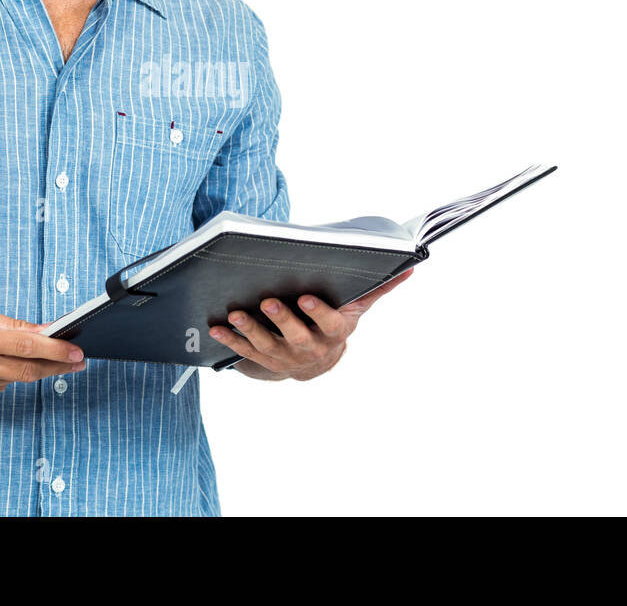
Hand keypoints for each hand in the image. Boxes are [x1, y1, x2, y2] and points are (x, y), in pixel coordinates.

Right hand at [0, 300, 84, 403]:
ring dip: (31, 368)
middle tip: (77, 361)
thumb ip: (16, 327)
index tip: (77, 353)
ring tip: (39, 356)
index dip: (56, 351)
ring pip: (14, 379)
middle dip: (57, 367)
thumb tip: (48, 332)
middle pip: (27, 371)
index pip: (27, 347)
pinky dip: (6, 375)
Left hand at [211, 268, 413, 380]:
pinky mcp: (264, 360)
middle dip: (281, 319)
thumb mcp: (359, 306)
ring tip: (235, 312)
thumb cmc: (337, 322)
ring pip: (266, 345)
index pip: (329, 324)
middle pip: (296, 336)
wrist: (317, 361)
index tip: (307, 297)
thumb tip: (410, 265)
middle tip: (267, 300)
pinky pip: (245, 350)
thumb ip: (380, 287)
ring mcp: (286, 357)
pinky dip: (230, 339)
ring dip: (250, 329)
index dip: (318, 313)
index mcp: (334, 332)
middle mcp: (310, 348)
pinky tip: (215, 327)